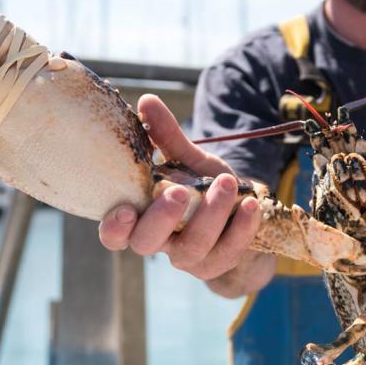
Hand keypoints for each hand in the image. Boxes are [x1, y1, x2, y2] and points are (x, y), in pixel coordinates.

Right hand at [97, 94, 262, 280]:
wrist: (243, 217)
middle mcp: (162, 242)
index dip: (114, 228)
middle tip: (178, 192)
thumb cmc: (205, 189)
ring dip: (210, 215)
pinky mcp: (222, 263)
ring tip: (227, 182)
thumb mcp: (188, 162)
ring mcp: (192, 257)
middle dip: (161, 219)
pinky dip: (241, 227)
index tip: (125, 210)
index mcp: (143, 219)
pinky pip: (230, 250)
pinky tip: (251, 204)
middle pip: (147, 244)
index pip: (116, 235)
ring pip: (193, 246)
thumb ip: (167, 137)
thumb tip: (147, 101)